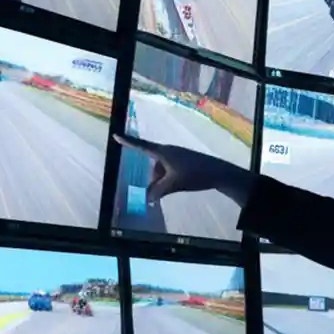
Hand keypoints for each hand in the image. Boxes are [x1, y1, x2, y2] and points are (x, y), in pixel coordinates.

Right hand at [113, 133, 254, 205]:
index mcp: (163, 152)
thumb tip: (148, 199)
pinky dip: (168, 179)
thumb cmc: (194, 175)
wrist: (218, 172)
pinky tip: (176, 186)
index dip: (128, 142)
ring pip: (161, 170)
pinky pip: (169, 170)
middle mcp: (168, 152)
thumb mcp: (173, 185)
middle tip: (158, 194)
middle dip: (153, 180)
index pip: (141, 146)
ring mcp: (176, 156)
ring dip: (161, 181)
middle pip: (152, 166)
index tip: (116, 135)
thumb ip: (158, 191)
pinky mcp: (183, 161)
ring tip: (171, 190)